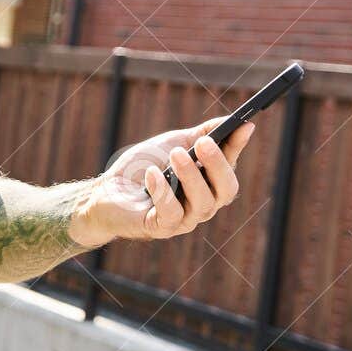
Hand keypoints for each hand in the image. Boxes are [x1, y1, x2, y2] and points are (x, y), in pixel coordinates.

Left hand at [71, 116, 255, 246]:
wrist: (107, 190)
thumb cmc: (144, 166)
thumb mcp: (175, 143)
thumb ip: (204, 134)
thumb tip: (237, 122)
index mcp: (209, 184)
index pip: (230, 167)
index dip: (237, 148)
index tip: (244, 125)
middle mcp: (202, 204)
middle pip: (225, 191)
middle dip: (217, 165)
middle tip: (204, 143)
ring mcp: (184, 220)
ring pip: (202, 204)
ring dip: (190, 176)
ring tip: (175, 154)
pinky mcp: (160, 228)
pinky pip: (170, 213)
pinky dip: (163, 191)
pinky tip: (152, 173)